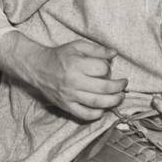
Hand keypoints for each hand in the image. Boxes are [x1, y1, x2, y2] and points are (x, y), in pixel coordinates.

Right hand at [9, 37, 125, 121]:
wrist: (37, 68)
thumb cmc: (59, 56)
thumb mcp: (77, 46)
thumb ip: (97, 50)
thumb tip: (114, 53)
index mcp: (76, 65)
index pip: (102, 69)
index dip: (109, 69)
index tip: (108, 69)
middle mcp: (73, 82)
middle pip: (104, 88)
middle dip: (119, 87)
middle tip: (124, 85)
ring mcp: (69, 96)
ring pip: (97, 103)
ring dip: (113, 101)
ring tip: (120, 97)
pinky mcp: (66, 106)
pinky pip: (85, 115)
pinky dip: (97, 114)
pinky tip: (103, 108)